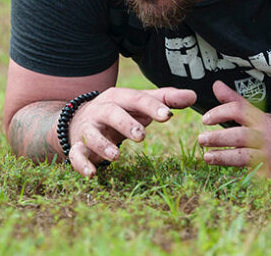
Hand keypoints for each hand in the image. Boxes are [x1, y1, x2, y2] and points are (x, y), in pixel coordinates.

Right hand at [68, 86, 195, 177]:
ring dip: (103, 145)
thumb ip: (165, 100)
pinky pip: (76, 155)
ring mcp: (88, 128)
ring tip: (117, 156)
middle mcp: (101, 110)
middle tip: (142, 136)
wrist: (81, 120)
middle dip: (126, 123)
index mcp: (119, 97)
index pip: (137, 98)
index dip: (152, 106)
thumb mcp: (140, 104)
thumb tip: (194, 96)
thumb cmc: (121, 111)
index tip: (168, 116)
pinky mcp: (79, 146)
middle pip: (112, 113)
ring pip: (92, 134)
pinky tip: (92, 174)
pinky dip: (82, 164)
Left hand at [197, 80, 270, 179]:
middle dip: (217, 137)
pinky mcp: (267, 173)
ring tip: (207, 156)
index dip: (220, 112)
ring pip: (242, 155)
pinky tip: (220, 168)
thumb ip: (237, 103)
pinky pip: (247, 172)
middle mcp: (266, 137)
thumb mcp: (260, 117)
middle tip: (202, 138)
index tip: (206, 119)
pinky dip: (232, 169)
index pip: (240, 110)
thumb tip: (216, 86)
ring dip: (221, 156)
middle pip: (239, 135)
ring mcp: (267, 156)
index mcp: (263, 120)